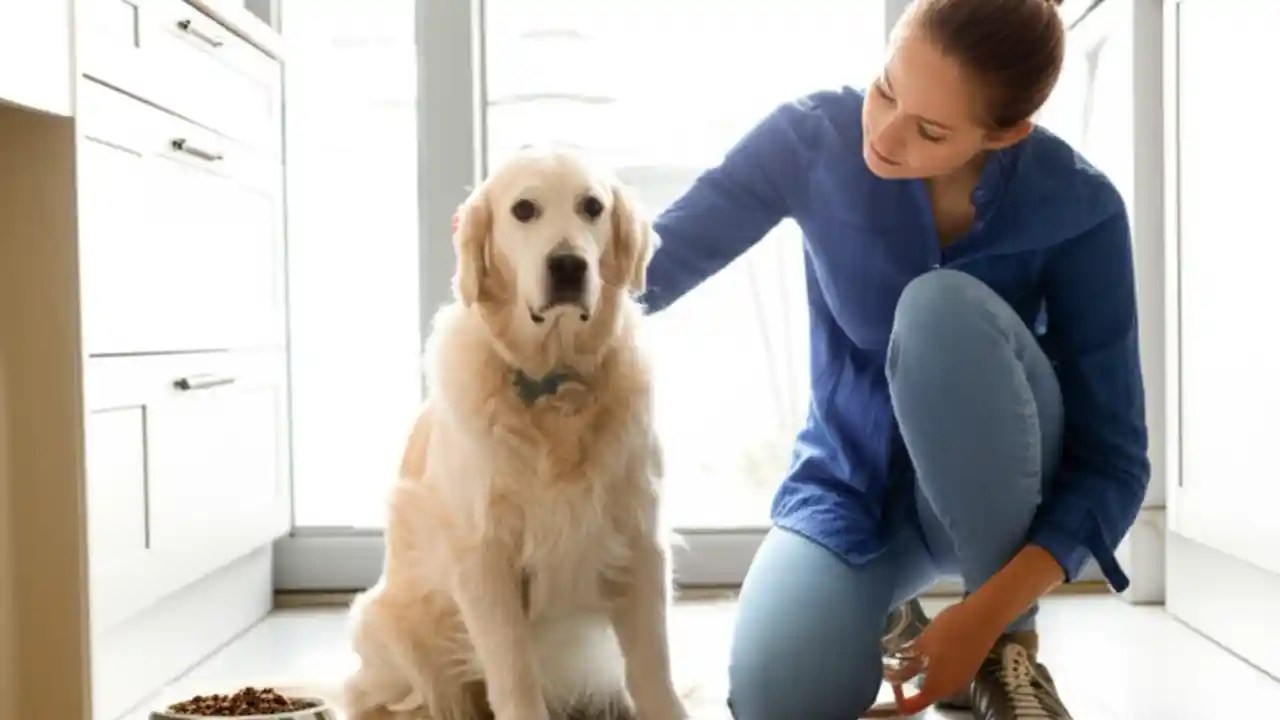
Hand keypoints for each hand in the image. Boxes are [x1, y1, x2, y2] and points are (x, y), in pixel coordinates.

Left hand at [885, 595, 1003, 715]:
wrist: (984, 618)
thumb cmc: (950, 630)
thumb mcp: (923, 645)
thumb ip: (908, 665)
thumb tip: (893, 677)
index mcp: (938, 687)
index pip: (912, 706)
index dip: (899, 697)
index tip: (892, 680)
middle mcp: (952, 689)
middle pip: (927, 696)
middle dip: (911, 685)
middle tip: (899, 666)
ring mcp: (963, 679)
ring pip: (938, 685)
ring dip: (924, 676)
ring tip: (914, 656)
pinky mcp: (970, 669)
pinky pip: (949, 677)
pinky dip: (937, 670)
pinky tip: (932, 652)